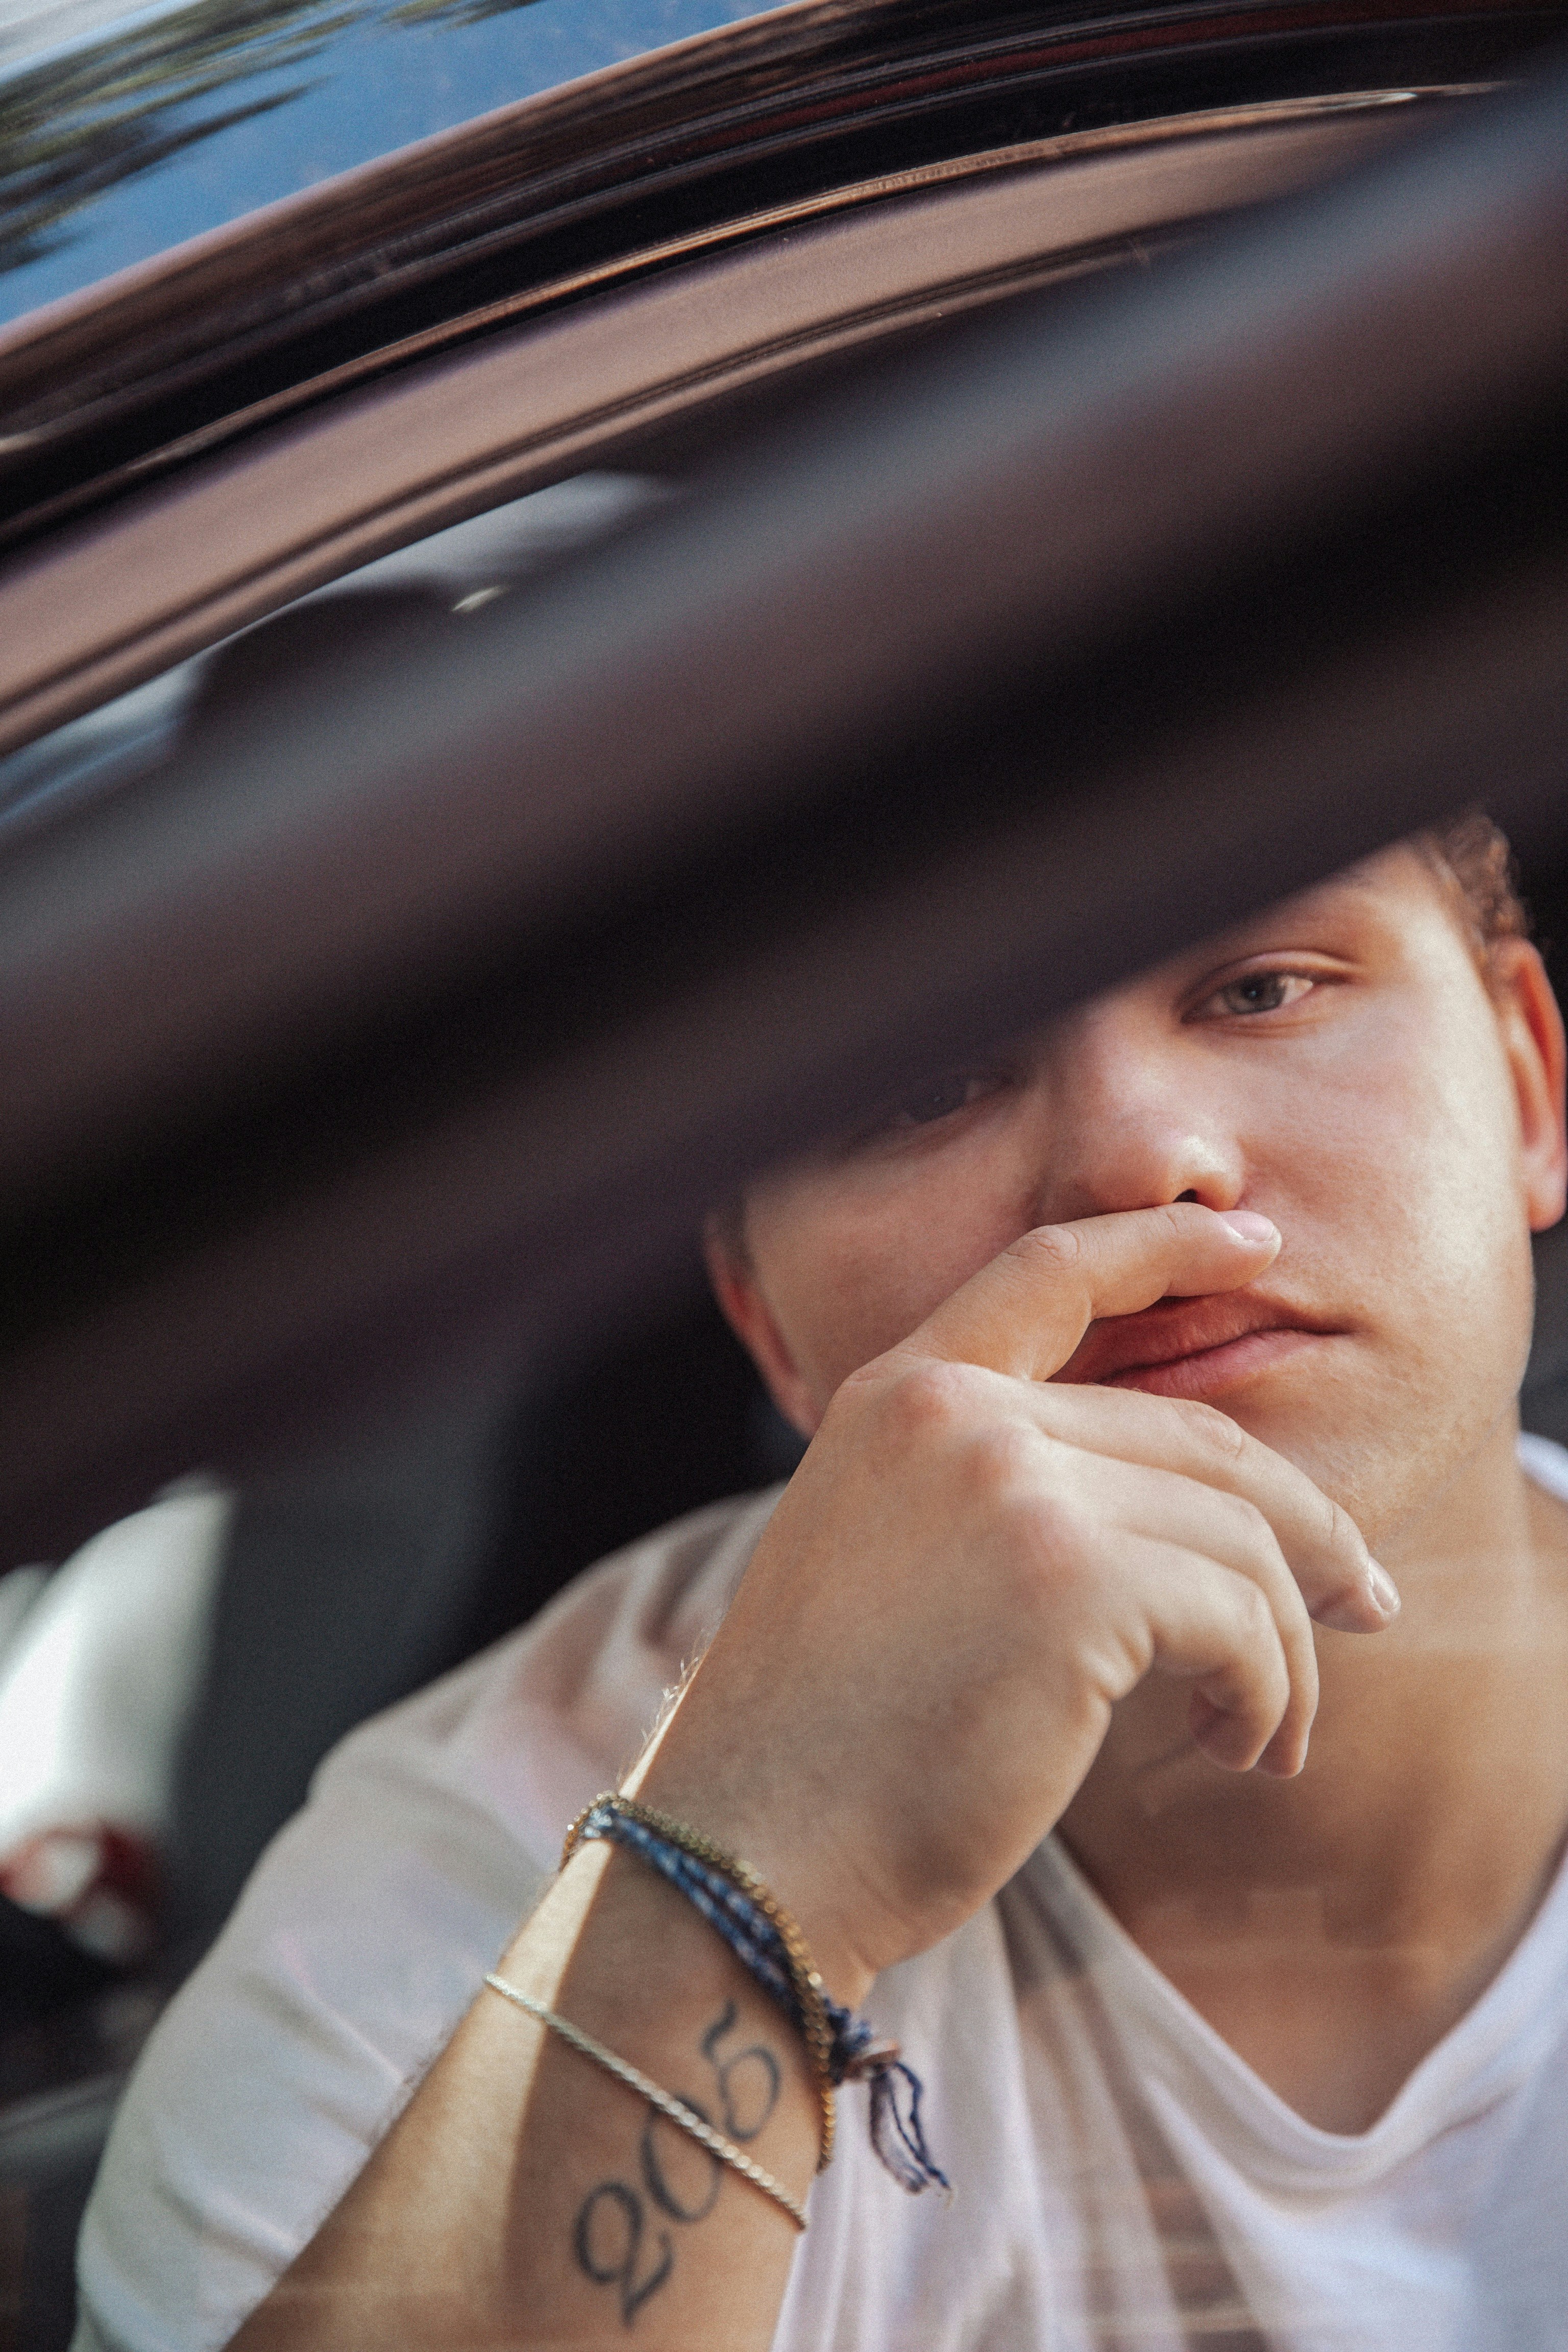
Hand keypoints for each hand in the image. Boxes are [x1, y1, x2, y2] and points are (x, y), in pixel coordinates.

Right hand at [640, 1204, 1395, 1999]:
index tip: (1253, 1240)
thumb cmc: (827, 1740)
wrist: (751, 1851)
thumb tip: (1194, 1515)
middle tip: (1360, 1607)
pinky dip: (1268, 1694)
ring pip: (1241, 1536)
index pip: (1050, 1270)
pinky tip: (1237, 1748)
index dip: (1163, 1243)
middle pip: (1200, 1440)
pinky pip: (1242, 1621)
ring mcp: (1013, 1485)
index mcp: (899, 1395)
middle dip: (1305, 1532)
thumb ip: (1001, 1492)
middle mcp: (957, 1415)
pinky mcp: (1073, 1581)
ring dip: (1284, 1648)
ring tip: (1268, 1732)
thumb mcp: (892, 1562)